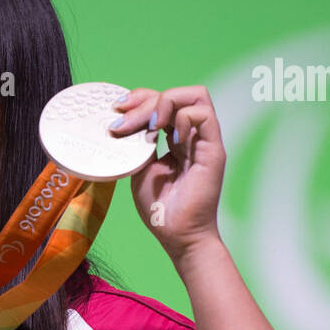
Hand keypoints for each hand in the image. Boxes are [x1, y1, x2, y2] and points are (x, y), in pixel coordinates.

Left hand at [108, 85, 225, 260]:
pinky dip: (182, 117)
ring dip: (164, 103)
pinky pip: (204, 115)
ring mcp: (204, 140)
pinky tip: (165, 137)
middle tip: (122, 119)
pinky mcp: (213, 150)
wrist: (176, 234)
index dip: (140, 97)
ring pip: (195, 96)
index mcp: (174, 139)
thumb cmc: (159, 207)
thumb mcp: (138, 168)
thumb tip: (122, 121)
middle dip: (145, 100)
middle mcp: (191, 135)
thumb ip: (136, 143)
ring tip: (147, 126)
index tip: (116, 108)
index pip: (163, 101)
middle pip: (176, 95)